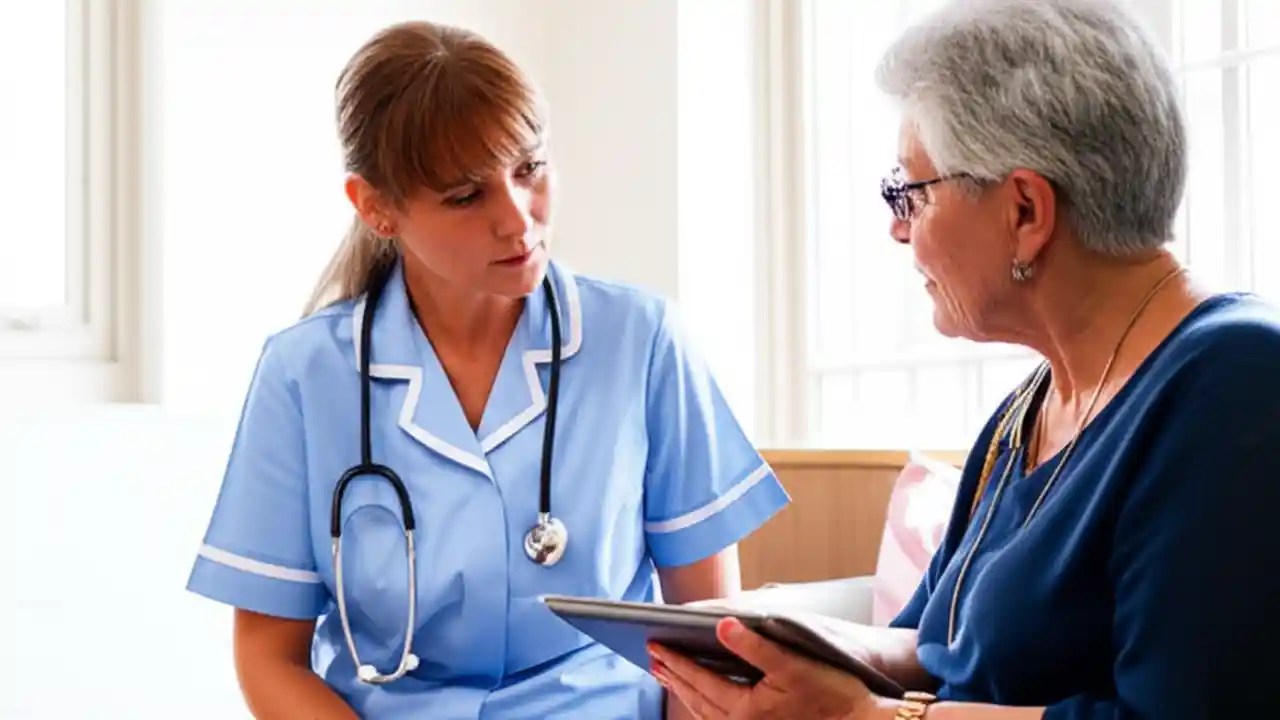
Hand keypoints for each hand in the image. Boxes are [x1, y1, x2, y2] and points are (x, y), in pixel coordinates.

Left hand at [649, 617, 884, 719]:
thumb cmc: (831, 691)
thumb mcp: (791, 662)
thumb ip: (754, 644)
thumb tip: (721, 623)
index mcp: (746, 709)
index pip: (700, 681)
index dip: (676, 661)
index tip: (655, 645)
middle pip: (696, 700)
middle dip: (674, 676)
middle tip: (652, 657)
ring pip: (706, 713)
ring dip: (685, 692)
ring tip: (667, 674)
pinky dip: (704, 705)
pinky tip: (700, 696)